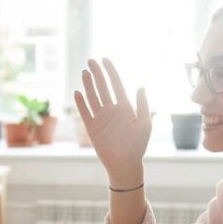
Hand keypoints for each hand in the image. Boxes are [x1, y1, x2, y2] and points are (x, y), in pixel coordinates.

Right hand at [73, 58, 151, 185]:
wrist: (125, 164)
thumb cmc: (138, 145)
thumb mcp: (145, 124)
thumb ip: (142, 105)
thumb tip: (141, 86)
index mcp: (125, 107)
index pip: (116, 84)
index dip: (110, 71)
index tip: (105, 59)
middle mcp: (112, 110)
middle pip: (102, 87)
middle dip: (97, 74)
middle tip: (91, 61)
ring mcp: (101, 118)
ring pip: (93, 97)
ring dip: (88, 85)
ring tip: (84, 72)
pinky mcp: (92, 128)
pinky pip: (85, 113)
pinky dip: (81, 103)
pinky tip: (77, 92)